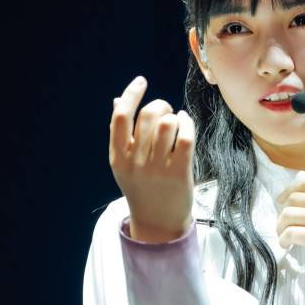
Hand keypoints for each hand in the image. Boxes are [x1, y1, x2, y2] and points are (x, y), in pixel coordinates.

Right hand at [109, 76, 195, 242]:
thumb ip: (121, 134)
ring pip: (167, 124)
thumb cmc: (142, 187)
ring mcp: (157, 167)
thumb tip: (118, 100)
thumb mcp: (124, 163)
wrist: (158, 223)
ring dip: (174, 116)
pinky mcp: (179, 172)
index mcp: (118, 156)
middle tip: (166, 110)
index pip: (120, 116)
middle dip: (159, 105)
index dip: (131, 94)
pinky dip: (187, 123)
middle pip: (147, 116)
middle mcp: (135, 161)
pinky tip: (186, 123)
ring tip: (176, 121)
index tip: (141, 82)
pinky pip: (185, 137)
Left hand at [276, 177, 304, 281]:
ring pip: (289, 214)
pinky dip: (283, 239)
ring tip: (283, 236)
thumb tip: (304, 200)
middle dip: (283, 212)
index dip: (289, 190)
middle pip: (295, 198)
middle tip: (283, 225)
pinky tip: (286, 245)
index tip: (282, 201)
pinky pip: (291, 232)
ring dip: (280, 226)